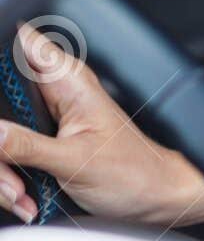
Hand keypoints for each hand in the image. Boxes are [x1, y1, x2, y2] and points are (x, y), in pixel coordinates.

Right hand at [0, 22, 203, 225]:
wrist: (152, 195)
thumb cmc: (133, 172)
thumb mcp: (74, 161)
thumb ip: (26, 145)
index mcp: (68, 81)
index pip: (22, 43)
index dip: (0, 63)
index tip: (3, 111)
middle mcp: (54, 92)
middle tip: (12, 178)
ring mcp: (43, 118)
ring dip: (2, 172)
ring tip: (23, 193)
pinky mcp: (37, 141)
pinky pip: (4, 154)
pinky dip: (8, 181)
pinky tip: (26, 197)